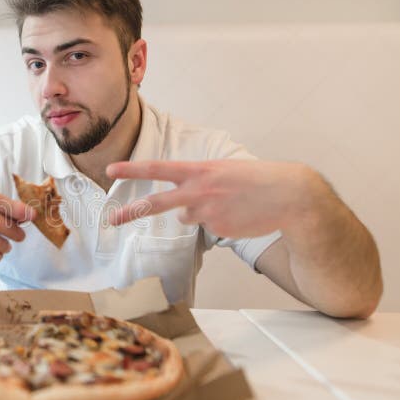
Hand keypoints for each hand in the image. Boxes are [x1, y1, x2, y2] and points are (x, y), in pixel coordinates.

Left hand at [106, 160, 320, 237]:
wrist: (289, 196)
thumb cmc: (256, 180)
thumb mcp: (223, 170)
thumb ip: (198, 183)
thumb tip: (181, 213)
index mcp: (199, 171)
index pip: (158, 168)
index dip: (133, 169)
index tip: (111, 169)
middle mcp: (198, 191)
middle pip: (156, 203)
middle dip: (131, 212)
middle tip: (110, 219)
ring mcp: (207, 212)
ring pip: (188, 217)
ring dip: (201, 212)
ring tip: (229, 203)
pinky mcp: (218, 230)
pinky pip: (209, 228)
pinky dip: (221, 222)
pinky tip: (239, 215)